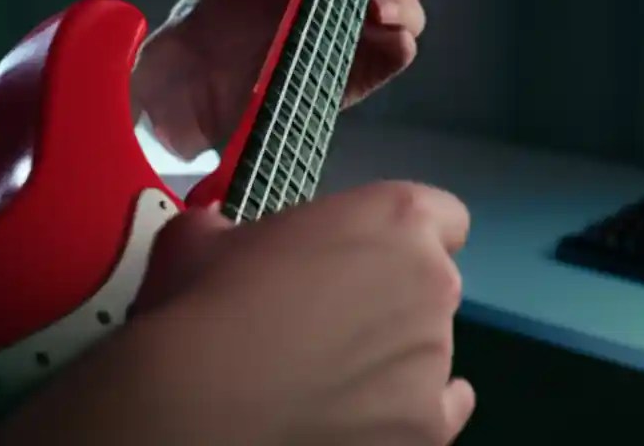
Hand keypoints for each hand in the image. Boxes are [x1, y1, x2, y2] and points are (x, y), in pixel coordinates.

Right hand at [0, 182, 475, 445]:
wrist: (197, 407)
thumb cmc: (205, 307)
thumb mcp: (203, 240)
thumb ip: (235, 230)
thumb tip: (214, 232)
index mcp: (396, 221)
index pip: (443, 217)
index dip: (408, 238)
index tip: (371, 256)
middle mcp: (434, 283)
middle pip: (432, 285)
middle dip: (393, 297)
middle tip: (330, 319)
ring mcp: (437, 359)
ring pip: (430, 349)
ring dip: (393, 355)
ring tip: (328, 376)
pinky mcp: (429, 425)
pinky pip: (446, 408)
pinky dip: (416, 411)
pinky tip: (375, 412)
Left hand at [133, 0, 443, 158]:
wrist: (190, 74)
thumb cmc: (213, 12)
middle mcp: (350, 3)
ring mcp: (356, 41)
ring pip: (411, 17)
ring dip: (405, 4)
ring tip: (374, 3)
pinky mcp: (354, 77)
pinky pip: (396, 56)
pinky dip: (399, 40)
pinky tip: (379, 29)